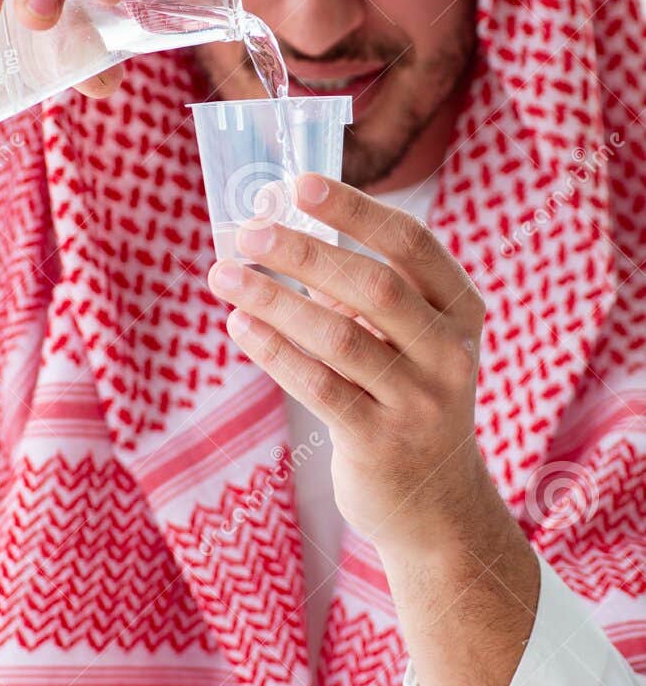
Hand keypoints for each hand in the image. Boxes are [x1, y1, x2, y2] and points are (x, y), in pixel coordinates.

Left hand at [207, 173, 501, 554]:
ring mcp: (419, 401)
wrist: (435, 502)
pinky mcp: (380, 442)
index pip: (412, 243)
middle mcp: (450, 352)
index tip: (299, 183)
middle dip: (304, 252)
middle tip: (248, 231)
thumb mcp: (404, 339)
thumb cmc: (404, 397)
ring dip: (274, 300)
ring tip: (224, 274)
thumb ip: (357, 291)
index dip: (355, 209)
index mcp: (461, 309)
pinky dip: (273, 351)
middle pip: (373, 284)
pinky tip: (239, 325)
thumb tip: (275, 231)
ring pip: (338, 337)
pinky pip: (318, 386)